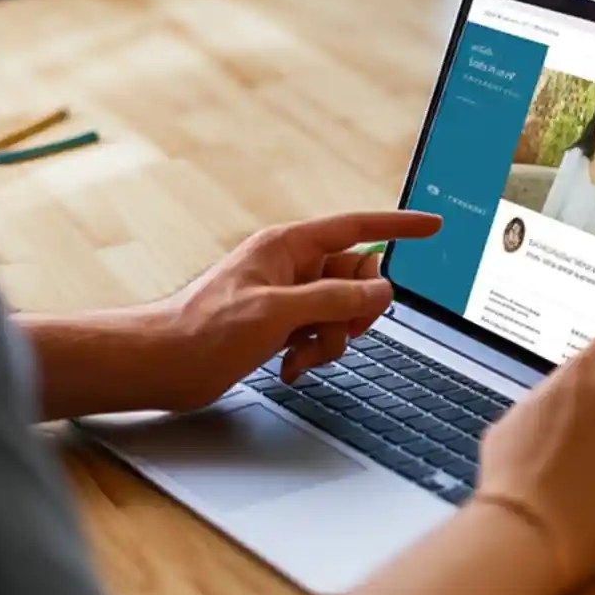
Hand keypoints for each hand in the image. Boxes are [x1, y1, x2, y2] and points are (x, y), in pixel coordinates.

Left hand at [159, 211, 439, 407]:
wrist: (161, 365)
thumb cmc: (202, 331)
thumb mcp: (277, 312)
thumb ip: (334, 299)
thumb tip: (380, 290)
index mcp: (288, 247)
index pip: (357, 229)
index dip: (398, 227)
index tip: (433, 227)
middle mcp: (291, 268)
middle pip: (356, 280)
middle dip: (354, 313)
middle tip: (331, 333)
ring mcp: (286, 299)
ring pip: (342, 313)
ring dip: (331, 341)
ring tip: (299, 357)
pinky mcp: (279, 327)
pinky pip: (321, 334)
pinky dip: (313, 353)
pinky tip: (288, 367)